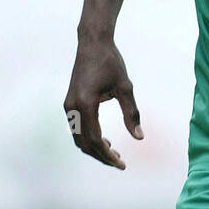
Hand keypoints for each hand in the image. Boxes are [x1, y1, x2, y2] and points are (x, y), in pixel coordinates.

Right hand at [64, 38, 142, 169]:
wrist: (92, 43)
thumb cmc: (111, 62)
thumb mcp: (126, 87)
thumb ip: (132, 113)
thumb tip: (139, 138)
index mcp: (86, 104)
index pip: (95, 140)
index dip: (108, 156)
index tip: (122, 164)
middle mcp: (73, 107)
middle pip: (84, 144)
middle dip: (101, 156)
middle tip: (120, 163)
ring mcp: (68, 106)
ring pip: (78, 138)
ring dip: (94, 149)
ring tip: (114, 153)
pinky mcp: (69, 103)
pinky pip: (77, 129)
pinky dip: (89, 139)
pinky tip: (105, 140)